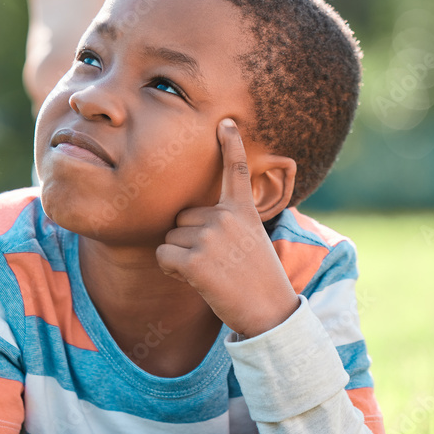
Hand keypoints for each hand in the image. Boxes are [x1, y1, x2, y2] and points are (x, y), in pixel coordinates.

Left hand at [154, 118, 299, 336]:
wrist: (270, 312)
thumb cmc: (256, 280)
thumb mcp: (250, 241)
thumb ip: (225, 223)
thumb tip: (187, 220)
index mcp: (242, 210)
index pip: (235, 171)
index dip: (230, 144)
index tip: (225, 121)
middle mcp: (225, 217)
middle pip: (181, 217)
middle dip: (188, 239)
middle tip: (215, 263)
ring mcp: (210, 236)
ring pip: (170, 237)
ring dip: (180, 257)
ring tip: (210, 272)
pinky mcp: (195, 259)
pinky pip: (163, 255)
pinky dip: (171, 269)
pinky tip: (196, 280)